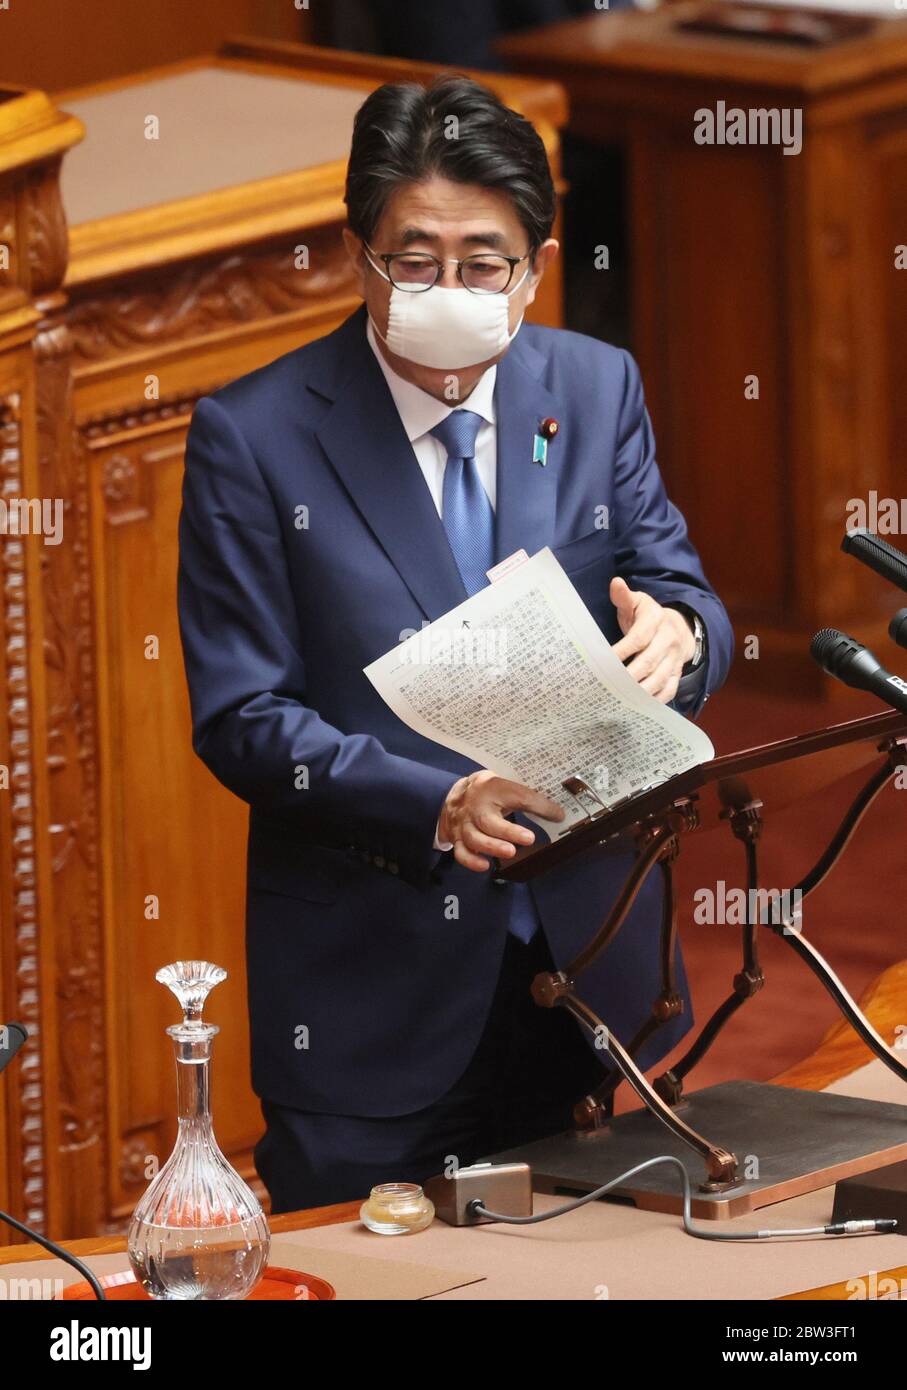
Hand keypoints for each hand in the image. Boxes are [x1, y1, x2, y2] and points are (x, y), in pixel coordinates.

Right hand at [438, 770, 564, 872]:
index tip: (557, 815)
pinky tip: (485, 866)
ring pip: (474, 838)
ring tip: (510, 852)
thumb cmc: (487, 792)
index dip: (538, 805)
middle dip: (508, 831)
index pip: (517, 796)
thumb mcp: (504, 785)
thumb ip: (526, 797)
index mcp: (491, 787)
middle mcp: (475, 806)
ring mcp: (464, 824)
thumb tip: (557, 813)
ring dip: (492, 847)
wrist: (453, 795)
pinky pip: (461, 852)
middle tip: (529, 839)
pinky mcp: (457, 839)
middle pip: (488, 820)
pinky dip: (471, 861)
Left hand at [610, 577, 695, 703]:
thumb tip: (616, 583)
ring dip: (639, 692)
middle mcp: (668, 640)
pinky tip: (637, 707)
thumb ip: (623, 596)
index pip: (639, 637)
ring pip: (659, 680)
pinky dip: (654, 701)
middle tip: (608, 687)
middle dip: (628, 676)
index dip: (622, 650)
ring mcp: (674, 660)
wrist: (678, 628)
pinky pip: (668, 691)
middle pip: (648, 662)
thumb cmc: (647, 617)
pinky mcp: (676, 674)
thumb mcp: (637, 602)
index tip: (604, 661)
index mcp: (656, 620)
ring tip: (619, 700)